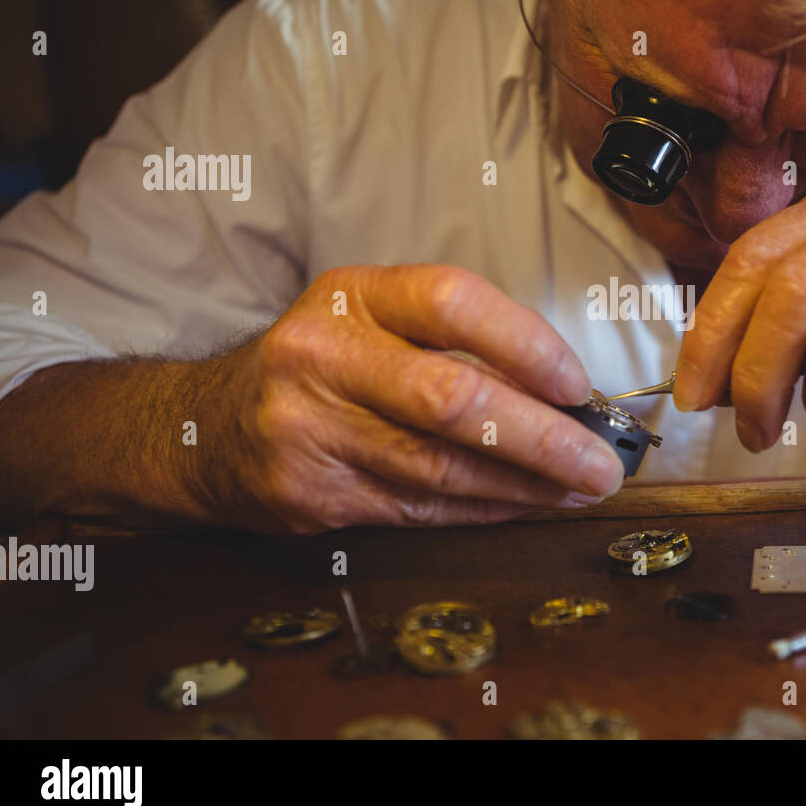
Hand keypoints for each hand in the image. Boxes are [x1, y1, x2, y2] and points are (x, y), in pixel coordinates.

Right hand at [203, 264, 623, 531]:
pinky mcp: (310, 494)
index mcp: (350, 296)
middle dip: (543, 437)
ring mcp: (310, 430)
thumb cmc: (318, 366)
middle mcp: (322, 356)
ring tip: (578, 486)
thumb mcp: (368, 319)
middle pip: (453, 399)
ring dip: (526, 484)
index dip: (527, 345)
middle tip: (600, 461)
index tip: (578, 384)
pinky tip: (525, 504)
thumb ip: (450, 339)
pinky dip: (484, 510)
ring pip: (442, 467)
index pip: (452, 302)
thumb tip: (562, 390)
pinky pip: (420, 508)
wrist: (206, 429)